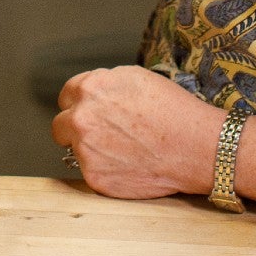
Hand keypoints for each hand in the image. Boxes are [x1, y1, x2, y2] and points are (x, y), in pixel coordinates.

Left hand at [52, 66, 222, 198]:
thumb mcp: (136, 78)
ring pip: (76, 151)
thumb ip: (105, 85)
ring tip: (125, 150)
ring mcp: (85, 150)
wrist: (195, 147)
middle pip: (61, 125)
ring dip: (92, 150)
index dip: (80, 103)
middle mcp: (81, 119)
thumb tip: (92, 94)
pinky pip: (92, 172)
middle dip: (76, 128)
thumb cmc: (173, 110)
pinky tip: (130, 164)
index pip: (66, 95)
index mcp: (90, 89)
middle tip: (102, 134)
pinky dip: (106, 170)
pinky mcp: (95, 177)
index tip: (90, 111)